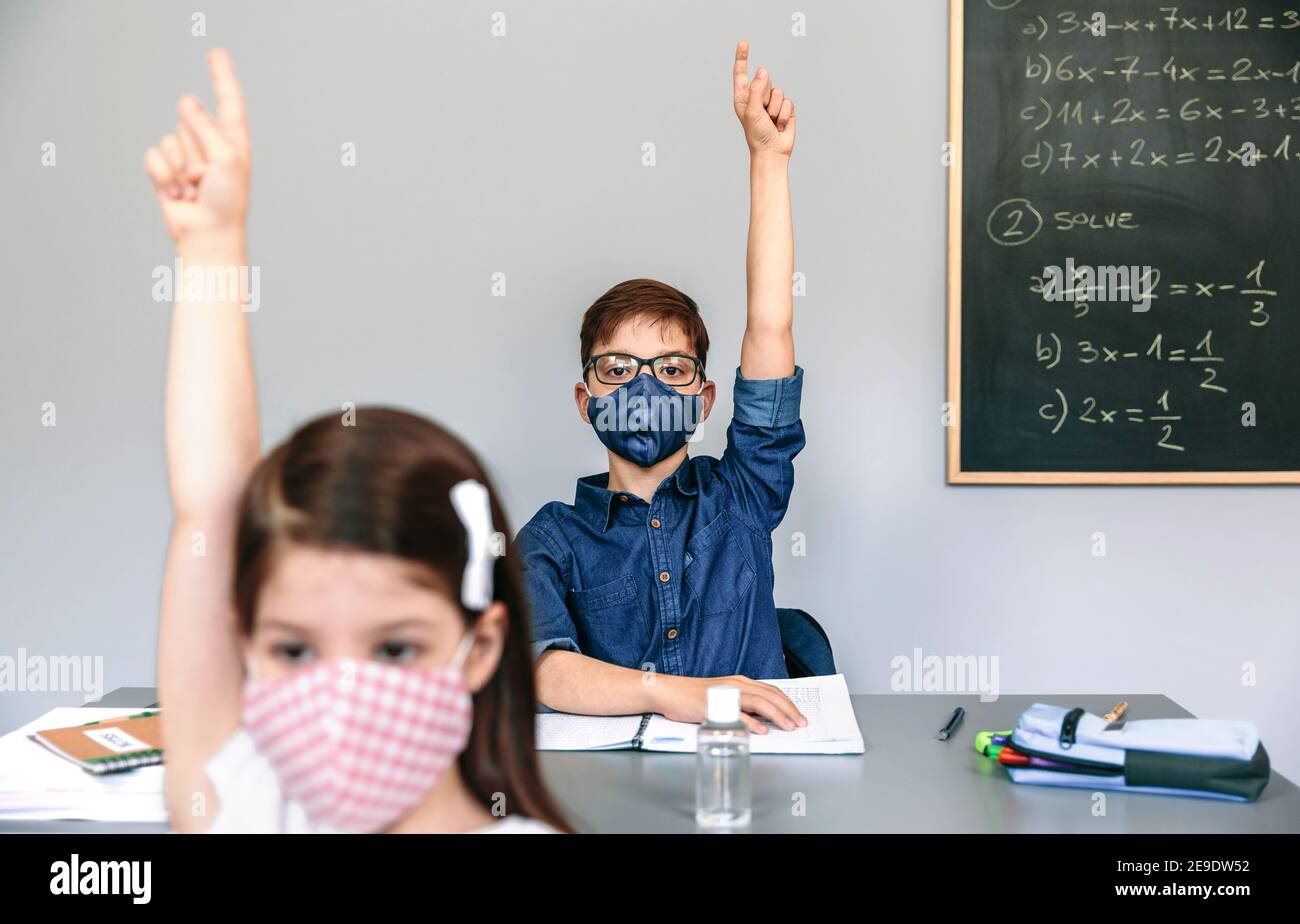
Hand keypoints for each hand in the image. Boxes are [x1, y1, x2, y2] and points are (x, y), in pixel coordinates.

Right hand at [144, 49, 250, 250]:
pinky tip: (176, 193)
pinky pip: (153, 156)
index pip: (228, 102)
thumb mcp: (226, 159)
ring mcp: (186, 158)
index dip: (221, 77)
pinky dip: (162, 174)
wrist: (207, 235)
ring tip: (193, 188)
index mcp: (234, 142)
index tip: (215, 53)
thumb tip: (186, 99)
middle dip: (194, 148)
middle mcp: (210, 145)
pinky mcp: (166, 171)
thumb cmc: (226, 202)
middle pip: (189, 121)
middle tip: (206, 177)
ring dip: (179, 166)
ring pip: (169, 139)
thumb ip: (206, 126)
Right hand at [652, 674, 807, 733]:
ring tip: (789, 726)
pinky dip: (752, 722)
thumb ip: (741, 705)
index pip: (771, 691)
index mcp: (740, 682)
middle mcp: (735, 685)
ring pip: (758, 703)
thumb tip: (762, 718)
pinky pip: (737, 714)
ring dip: (777, 715)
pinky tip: (762, 730)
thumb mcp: (723, 696)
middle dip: (789, 710)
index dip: (788, 703)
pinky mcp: (713, 706)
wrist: (668, 691)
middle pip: (770, 695)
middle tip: (801, 723)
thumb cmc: (693, 696)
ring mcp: (725, 695)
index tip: (799, 716)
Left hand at [732, 40, 795, 159]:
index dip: (742, 58)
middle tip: (763, 114)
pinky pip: (788, 101)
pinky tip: (780, 125)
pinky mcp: (785, 109)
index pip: (741, 74)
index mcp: (743, 98)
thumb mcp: (752, 111)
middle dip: (765, 96)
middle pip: (765, 80)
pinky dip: (785, 114)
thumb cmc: (757, 134)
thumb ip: (757, 89)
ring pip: (778, 91)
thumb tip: (763, 70)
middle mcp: (757, 97)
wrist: (772, 152)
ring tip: (771, 121)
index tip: (743, 43)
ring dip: (775, 109)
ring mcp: (772, 103)